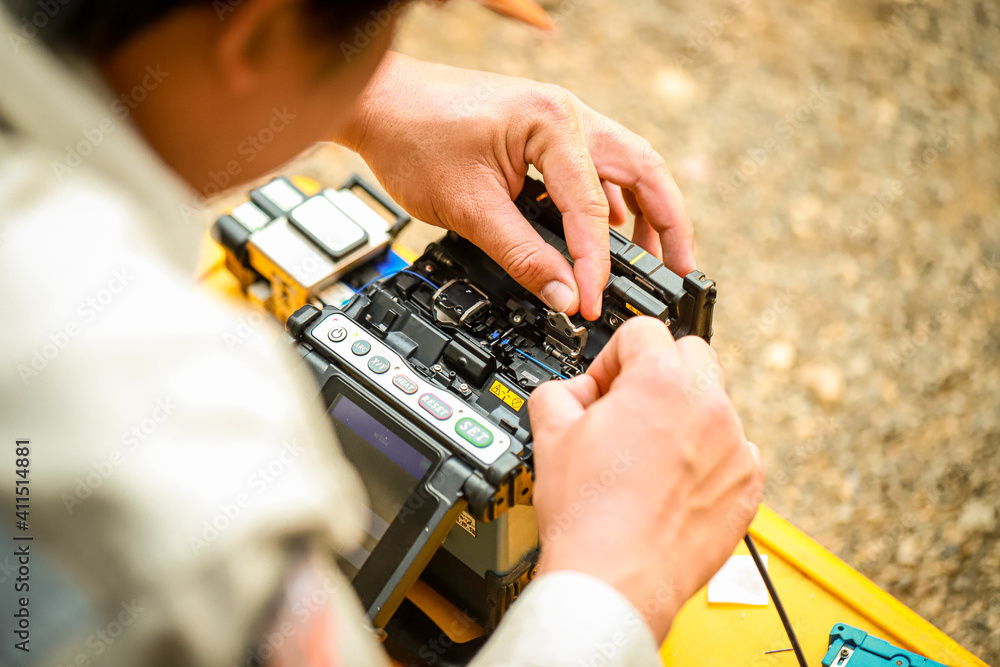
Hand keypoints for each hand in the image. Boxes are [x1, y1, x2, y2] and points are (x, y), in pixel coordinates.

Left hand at [336, 54, 693, 320]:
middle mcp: (567, 113)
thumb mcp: (469, 208)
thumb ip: (522, 256)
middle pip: (643, 170)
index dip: (595, 264)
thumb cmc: (414, 138)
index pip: (592, 207)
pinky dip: (613, 203)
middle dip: (668, 223)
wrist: (380, 106)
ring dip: (646, 212)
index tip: (591, 302)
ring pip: (627, 167)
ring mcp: (560, 120)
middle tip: (680, 271)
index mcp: (552, 122)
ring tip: (658, 259)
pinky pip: (597, 169)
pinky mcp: (546, 134)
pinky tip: (612, 234)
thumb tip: (562, 296)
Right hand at [528, 318, 763, 641]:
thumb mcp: (550, 434)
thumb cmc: (587, 516)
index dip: (614, 355)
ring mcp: (735, 446)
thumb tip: (571, 393)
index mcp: (661, 382)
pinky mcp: (748, 485)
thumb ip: (559, 391)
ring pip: (713, 403)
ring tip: (647, 453)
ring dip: (683, 414)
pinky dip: (707, 456)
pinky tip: (672, 482)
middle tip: (628, 407)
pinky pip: (733, 449)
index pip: (643, 331)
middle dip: (657, 372)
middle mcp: (708, 406)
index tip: (605, 384)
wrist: (614, 580)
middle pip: (690, 355)